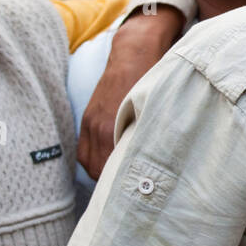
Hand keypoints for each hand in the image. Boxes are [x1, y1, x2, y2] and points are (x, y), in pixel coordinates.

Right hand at [77, 6, 183, 179]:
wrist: (135, 51)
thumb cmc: (154, 80)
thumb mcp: (160, 109)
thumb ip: (155, 136)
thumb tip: (162, 165)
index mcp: (117, 128)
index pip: (114, 170)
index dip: (124, 185)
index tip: (138, 194)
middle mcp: (100, 128)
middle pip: (99, 171)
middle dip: (112, 183)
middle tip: (131, 192)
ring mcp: (91, 122)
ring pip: (89, 164)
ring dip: (101, 174)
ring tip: (118, 180)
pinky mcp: (88, 118)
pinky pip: (83, 152)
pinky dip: (92, 162)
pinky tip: (106, 165)